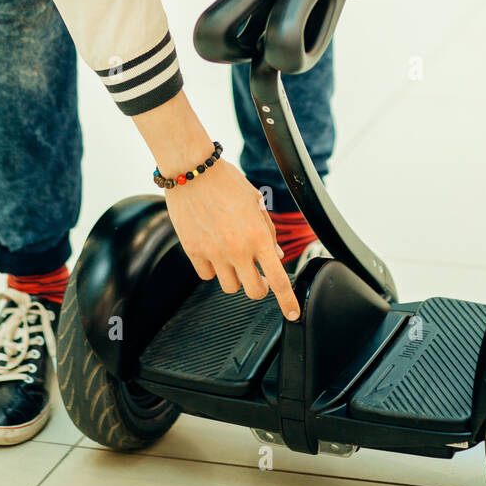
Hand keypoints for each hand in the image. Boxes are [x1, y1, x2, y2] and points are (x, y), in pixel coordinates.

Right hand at [163, 160, 299, 319]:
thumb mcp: (257, 203)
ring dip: (235, 277)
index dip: (287, 301)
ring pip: (229, 286)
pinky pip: (206, 275)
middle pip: (252, 291)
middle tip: (258, 276)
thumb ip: (268, 232)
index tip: (292, 313)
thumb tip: (275, 255)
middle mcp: (237, 249)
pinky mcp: (193, 251)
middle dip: (259, 287)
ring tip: (233, 257)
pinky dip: (213, 269)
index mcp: (257, 236)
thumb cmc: (227, 182)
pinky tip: (214, 252)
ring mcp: (213, 253)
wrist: (193, 171)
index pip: (278, 279)